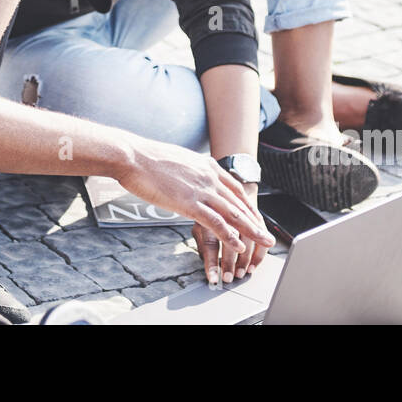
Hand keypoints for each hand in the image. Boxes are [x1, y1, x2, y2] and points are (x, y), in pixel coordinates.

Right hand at [118, 141, 273, 274]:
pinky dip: (229, 236)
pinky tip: (238, 245)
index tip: (255, 217)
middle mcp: (209, 177)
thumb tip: (190, 176)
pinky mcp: (190, 202)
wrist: (133, 156)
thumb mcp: (177, 160)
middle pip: (239, 202)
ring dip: (251, 230)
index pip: (235, 188)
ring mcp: (201, 190)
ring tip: (264, 242)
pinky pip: (216, 222)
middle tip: (268, 235)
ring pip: (234, 214)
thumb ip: (189, 169)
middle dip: (256, 221)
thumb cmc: (147, 159)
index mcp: (206, 166)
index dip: (247, 206)